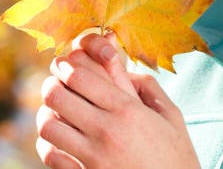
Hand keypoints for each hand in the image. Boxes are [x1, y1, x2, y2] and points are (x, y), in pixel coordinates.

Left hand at [35, 33, 199, 168]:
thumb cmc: (176, 157)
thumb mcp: (171, 117)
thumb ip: (147, 87)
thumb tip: (121, 65)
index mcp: (128, 110)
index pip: (79, 76)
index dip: (65, 66)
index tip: (64, 65)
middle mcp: (107, 131)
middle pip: (56, 96)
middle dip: (51, 85)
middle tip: (55, 85)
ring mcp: (93, 157)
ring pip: (48, 126)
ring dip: (47, 115)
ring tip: (55, 113)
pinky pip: (51, 156)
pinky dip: (48, 145)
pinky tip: (59, 141)